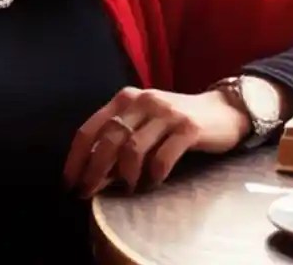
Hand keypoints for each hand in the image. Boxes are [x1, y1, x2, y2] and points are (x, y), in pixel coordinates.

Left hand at [63, 86, 249, 197]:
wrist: (223, 111)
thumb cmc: (175, 123)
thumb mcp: (143, 125)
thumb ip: (119, 145)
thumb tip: (92, 177)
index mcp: (125, 99)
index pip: (89, 129)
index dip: (75, 159)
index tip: (69, 184)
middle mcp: (143, 101)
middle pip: (108, 141)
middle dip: (94, 172)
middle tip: (89, 194)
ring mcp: (166, 113)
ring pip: (132, 149)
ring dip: (125, 175)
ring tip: (127, 189)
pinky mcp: (188, 127)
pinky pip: (162, 157)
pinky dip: (152, 176)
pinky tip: (152, 183)